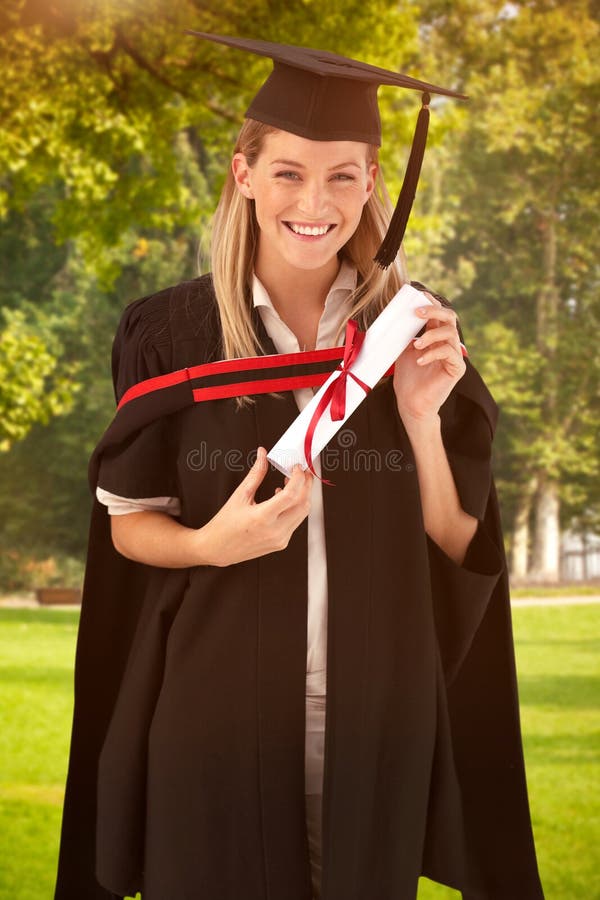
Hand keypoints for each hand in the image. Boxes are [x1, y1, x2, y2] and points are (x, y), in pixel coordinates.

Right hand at [200, 447, 312, 565]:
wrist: (218, 549)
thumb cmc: (225, 524)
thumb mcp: (240, 495)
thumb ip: (256, 474)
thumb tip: (262, 454)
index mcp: (262, 517)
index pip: (291, 495)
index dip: (298, 478)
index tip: (296, 467)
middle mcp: (274, 531)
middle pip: (303, 504)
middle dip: (306, 485)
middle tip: (301, 472)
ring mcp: (280, 539)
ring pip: (303, 514)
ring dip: (302, 496)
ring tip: (291, 483)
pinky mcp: (282, 543)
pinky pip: (296, 522)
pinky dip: (294, 508)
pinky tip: (283, 500)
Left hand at [393, 293, 465, 425]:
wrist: (410, 402)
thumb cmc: (407, 377)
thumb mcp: (402, 350)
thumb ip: (405, 333)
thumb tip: (397, 315)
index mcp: (436, 336)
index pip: (438, 314)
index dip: (431, 303)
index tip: (419, 296)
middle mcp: (448, 343)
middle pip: (449, 318)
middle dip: (434, 312)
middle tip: (418, 313)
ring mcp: (454, 355)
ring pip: (450, 334)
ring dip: (431, 336)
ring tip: (416, 345)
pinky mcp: (457, 368)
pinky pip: (449, 353)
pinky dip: (433, 353)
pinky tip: (420, 360)